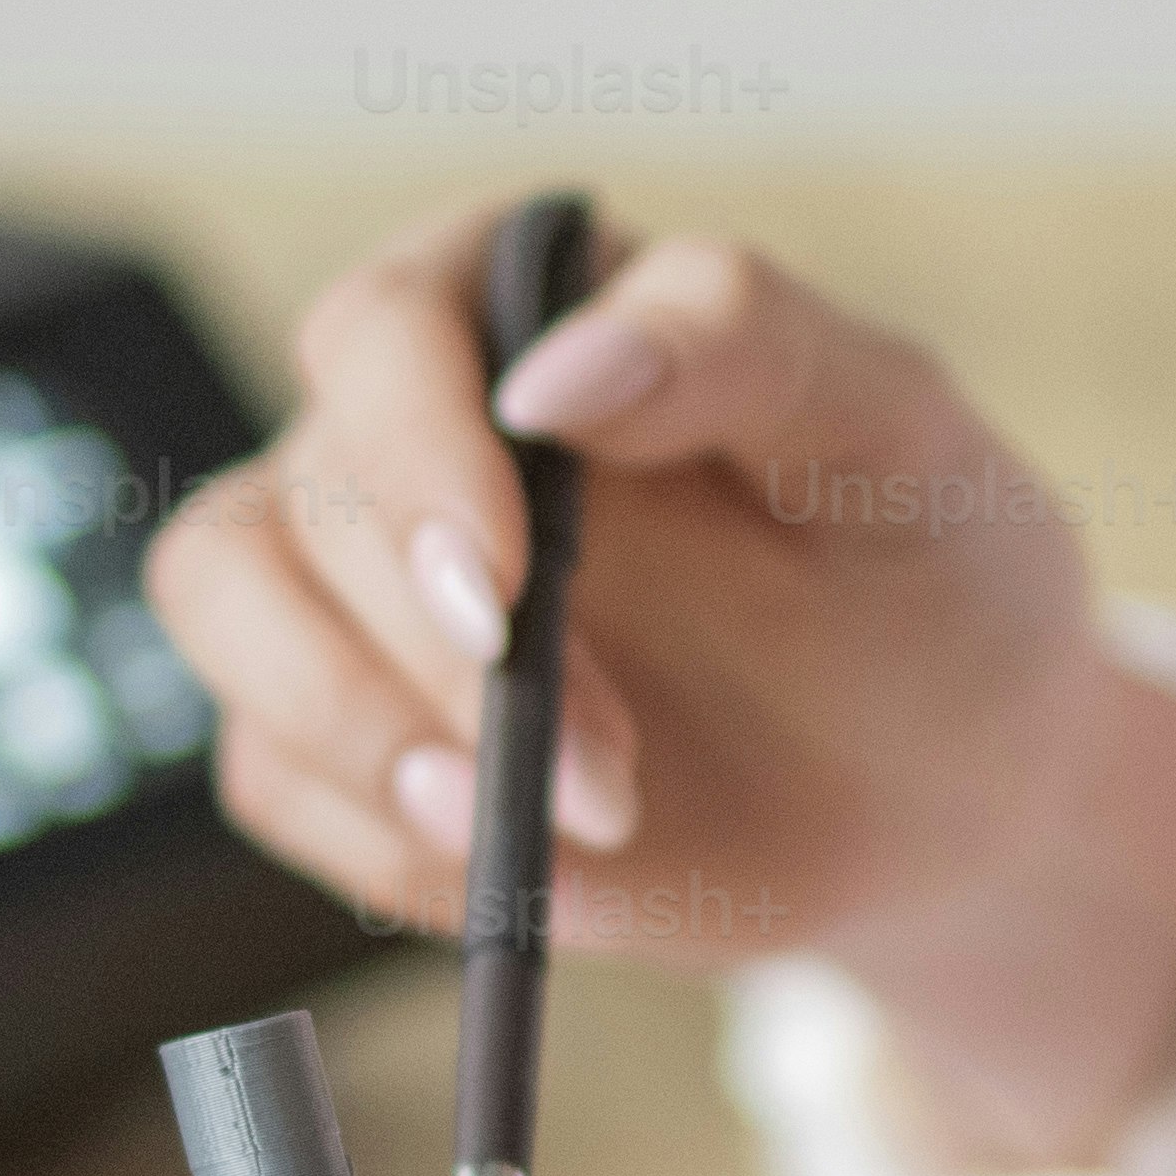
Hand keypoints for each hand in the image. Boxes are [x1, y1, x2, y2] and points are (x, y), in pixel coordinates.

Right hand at [137, 209, 1175, 1160]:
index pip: (382, 330)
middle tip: (600, 768)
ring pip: (224, 614)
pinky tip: (525, 871)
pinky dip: (379, 839)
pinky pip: (273, 774)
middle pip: (294, 499)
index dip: (411, 456)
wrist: (950, 785)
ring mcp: (366, 581)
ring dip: (362, 736)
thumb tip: (547, 375)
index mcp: (529, 304)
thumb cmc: (927, 574)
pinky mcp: (363, 729)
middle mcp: (416, 425)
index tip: (508, 586)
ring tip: (541, 832)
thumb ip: (738, 344)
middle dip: (431, 654)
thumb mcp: (894, 434)